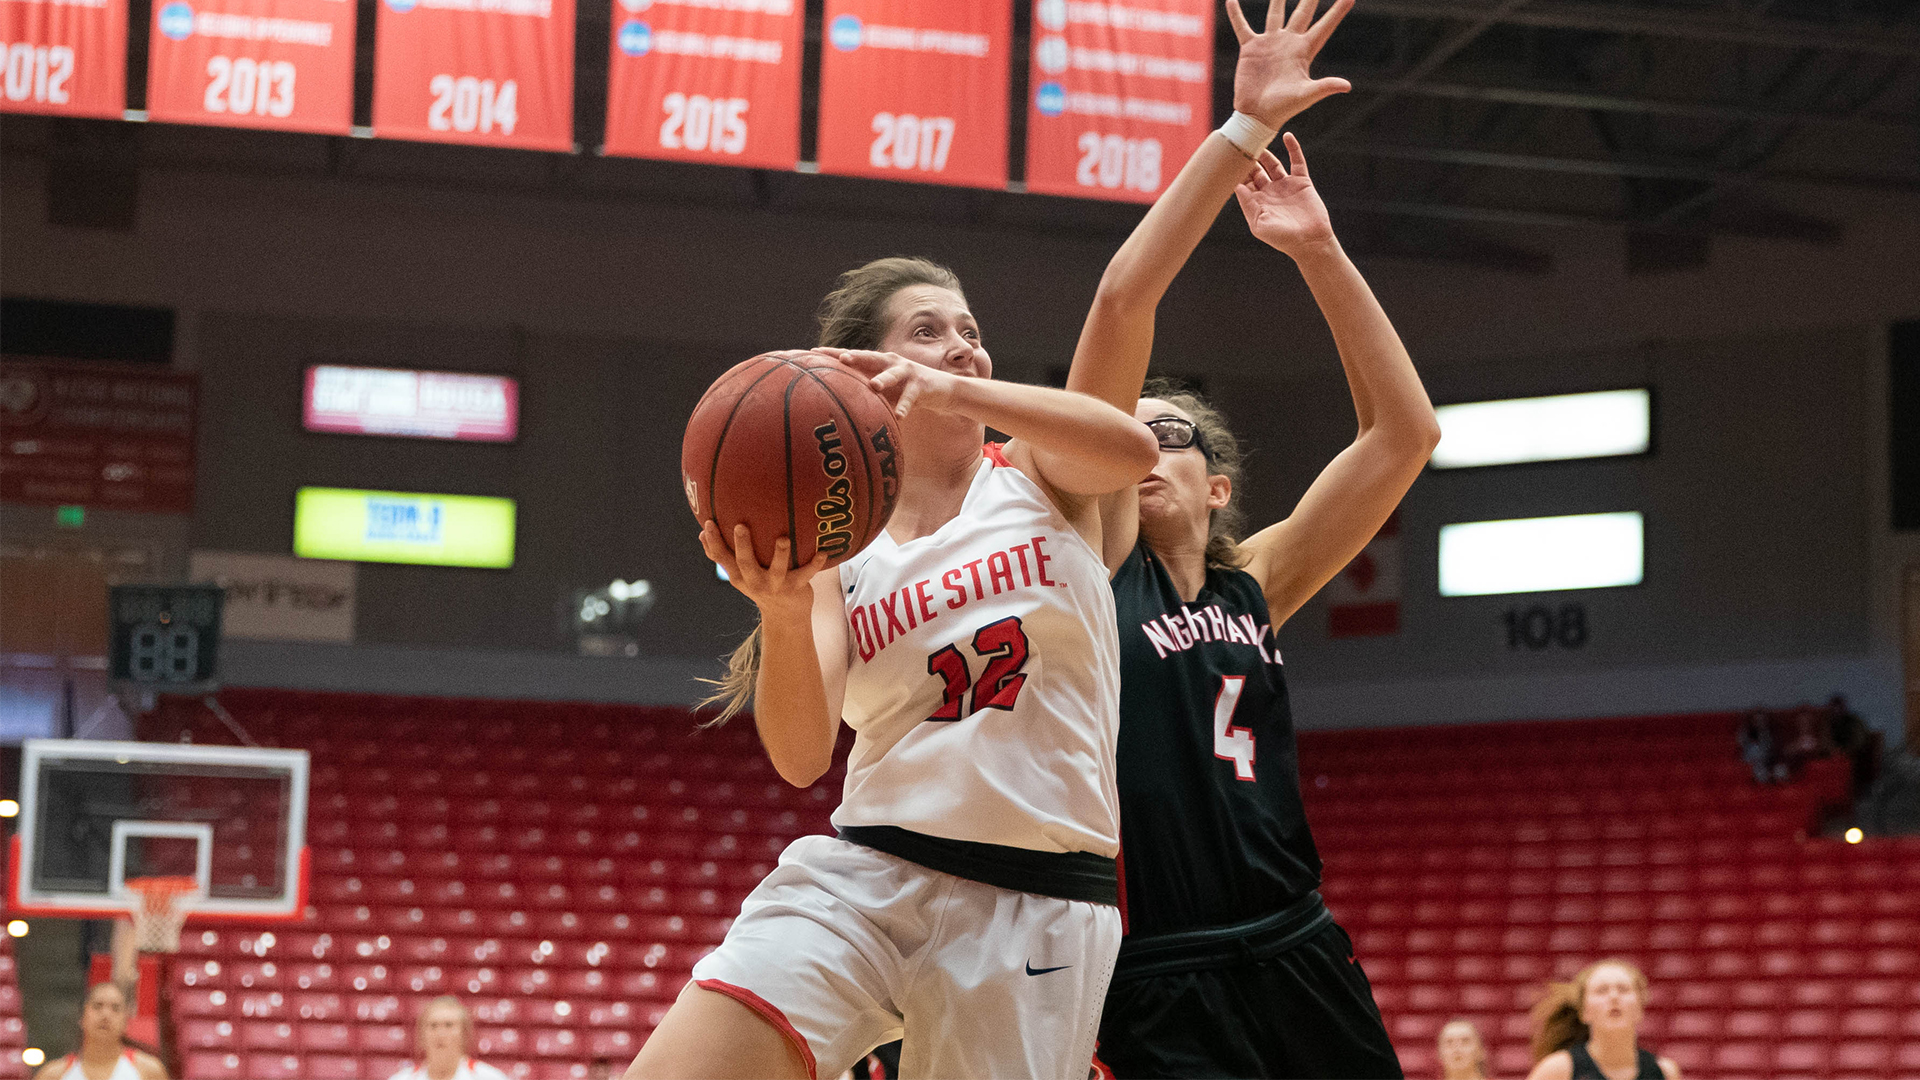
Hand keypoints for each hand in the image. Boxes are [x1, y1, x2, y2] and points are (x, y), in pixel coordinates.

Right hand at [701, 521, 825, 618]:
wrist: (785, 617)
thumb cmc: (761, 585)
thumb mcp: (740, 575)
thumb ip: (724, 556)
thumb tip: (702, 533)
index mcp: (739, 576)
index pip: (721, 559)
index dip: (713, 543)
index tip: (708, 524)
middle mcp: (755, 581)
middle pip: (745, 563)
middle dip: (742, 545)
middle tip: (739, 525)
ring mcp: (776, 585)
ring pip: (777, 570)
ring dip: (780, 554)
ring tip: (782, 539)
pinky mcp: (796, 588)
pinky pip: (806, 575)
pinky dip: (814, 564)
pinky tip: (822, 553)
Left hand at [825, 349, 960, 417]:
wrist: (943, 390)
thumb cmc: (907, 391)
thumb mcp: (886, 390)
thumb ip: (866, 392)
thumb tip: (837, 404)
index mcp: (879, 363)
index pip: (854, 356)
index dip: (835, 353)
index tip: (814, 351)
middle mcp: (892, 362)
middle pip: (870, 358)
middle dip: (856, 357)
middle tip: (841, 359)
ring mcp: (907, 372)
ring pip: (892, 375)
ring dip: (883, 379)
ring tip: (874, 386)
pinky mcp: (921, 385)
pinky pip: (911, 397)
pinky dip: (905, 406)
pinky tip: (899, 416)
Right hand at [1226, 0, 1352, 128]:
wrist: (1256, 115)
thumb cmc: (1283, 108)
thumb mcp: (1305, 96)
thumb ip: (1324, 87)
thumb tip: (1347, 86)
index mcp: (1304, 51)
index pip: (1325, 26)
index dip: (1337, 12)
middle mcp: (1288, 43)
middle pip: (1303, 13)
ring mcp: (1269, 43)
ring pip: (1275, 13)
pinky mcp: (1250, 48)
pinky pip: (1242, 27)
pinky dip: (1236, 14)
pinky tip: (1231, 0)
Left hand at [1235, 133, 1334, 258]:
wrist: (1310, 242)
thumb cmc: (1282, 238)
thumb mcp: (1259, 224)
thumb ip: (1248, 205)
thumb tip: (1237, 186)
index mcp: (1257, 202)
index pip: (1242, 182)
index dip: (1235, 171)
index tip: (1227, 158)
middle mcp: (1270, 192)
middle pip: (1255, 170)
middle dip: (1248, 159)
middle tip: (1241, 143)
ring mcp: (1285, 186)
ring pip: (1273, 164)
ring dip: (1265, 152)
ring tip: (1258, 138)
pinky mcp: (1301, 182)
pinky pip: (1297, 161)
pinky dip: (1293, 148)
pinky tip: (1287, 136)